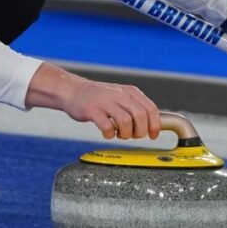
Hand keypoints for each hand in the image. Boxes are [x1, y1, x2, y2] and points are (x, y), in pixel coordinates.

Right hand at [25, 62, 160, 139]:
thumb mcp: (120, 96)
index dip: (155, 125)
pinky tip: (107, 133)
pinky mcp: (93, 110)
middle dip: (140, 132)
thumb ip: (134, 107)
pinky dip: (110, 134)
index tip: (153, 135)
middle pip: (141, 116)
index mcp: (130, 91)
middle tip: (133, 136)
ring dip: (126, 134)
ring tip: (119, 134)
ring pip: (126, 121)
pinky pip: (107, 126)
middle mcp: (120, 94)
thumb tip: (152, 123)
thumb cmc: (97, 97)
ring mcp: (106, 101)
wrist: (71, 90)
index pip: (151, 108)